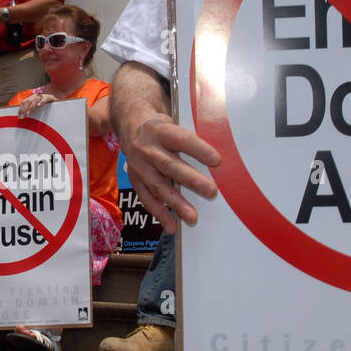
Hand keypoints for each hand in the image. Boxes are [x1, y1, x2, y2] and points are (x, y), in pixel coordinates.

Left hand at [16, 92, 52, 118]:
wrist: (56, 97)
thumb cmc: (47, 104)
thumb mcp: (37, 106)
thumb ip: (31, 109)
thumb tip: (24, 116)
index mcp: (32, 97)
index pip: (24, 102)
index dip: (20, 109)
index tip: (19, 116)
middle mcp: (36, 95)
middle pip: (28, 101)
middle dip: (24, 109)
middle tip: (23, 117)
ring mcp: (43, 96)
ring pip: (35, 100)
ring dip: (31, 107)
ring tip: (28, 114)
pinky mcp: (50, 97)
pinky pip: (45, 98)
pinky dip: (42, 101)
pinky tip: (39, 105)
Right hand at [125, 114, 220, 232]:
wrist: (132, 129)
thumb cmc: (162, 129)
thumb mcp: (174, 124)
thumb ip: (190, 138)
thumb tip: (217, 157)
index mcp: (160, 130)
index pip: (181, 139)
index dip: (199, 149)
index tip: (217, 160)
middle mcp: (147, 149)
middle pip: (170, 166)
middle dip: (192, 180)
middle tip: (211, 192)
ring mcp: (139, 167)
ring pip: (158, 186)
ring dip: (176, 203)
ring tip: (192, 217)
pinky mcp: (134, 181)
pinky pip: (147, 199)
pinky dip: (160, 214)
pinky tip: (172, 225)